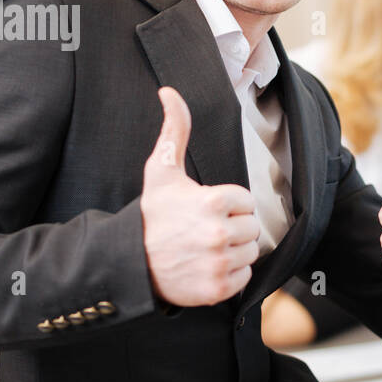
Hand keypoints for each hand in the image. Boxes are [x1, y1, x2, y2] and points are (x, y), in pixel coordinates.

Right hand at [141, 87, 260, 306]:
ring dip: (233, 252)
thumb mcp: (161, 169)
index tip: (205, 210)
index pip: (246, 202)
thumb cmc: (151, 214)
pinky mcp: (218, 289)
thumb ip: (175, 129)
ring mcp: (220, 263)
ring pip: (250, 253)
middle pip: (252, 228)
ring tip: (205, 248)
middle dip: (233, 228)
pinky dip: (229, 276)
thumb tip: (170, 93)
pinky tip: (206, 267)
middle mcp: (220, 234)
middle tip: (204, 231)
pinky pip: (244, 279)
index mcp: (214, 202)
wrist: (129, 259)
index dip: (228, 206)